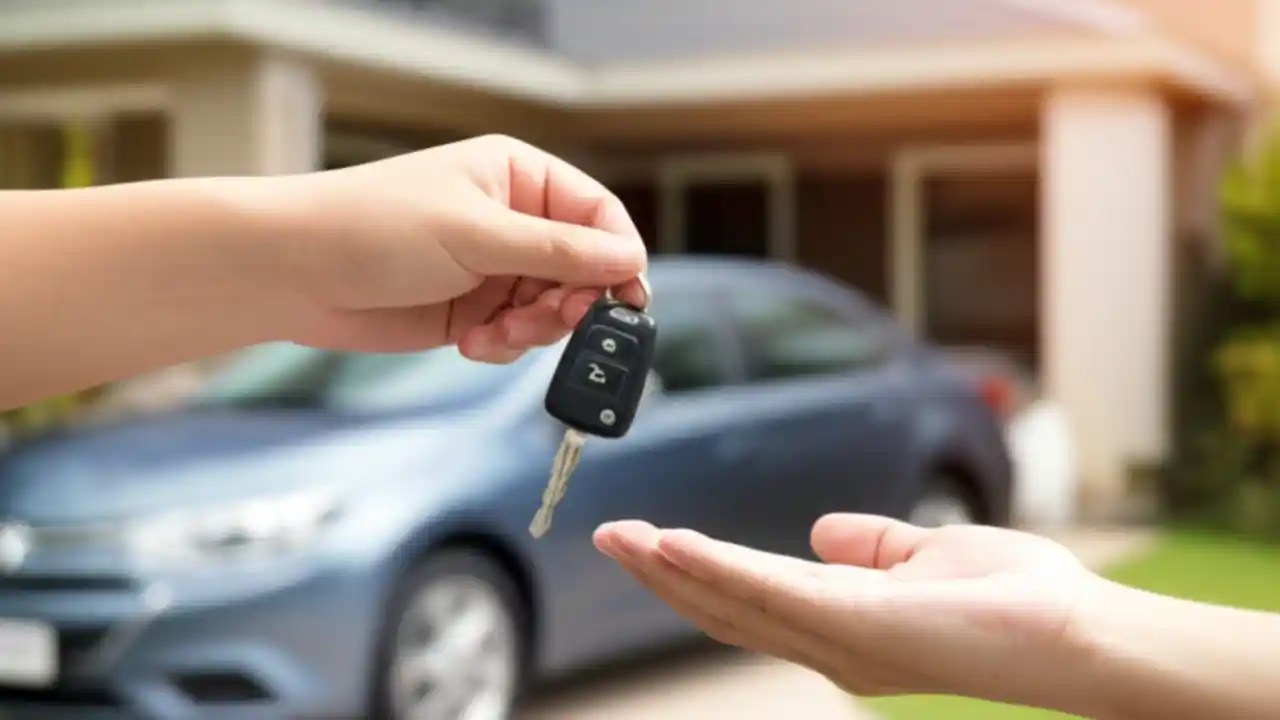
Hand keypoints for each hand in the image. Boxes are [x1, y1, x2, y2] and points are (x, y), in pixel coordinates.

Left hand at [280, 134, 647, 361]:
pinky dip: (504, 347)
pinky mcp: (472, 313)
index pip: (597, 216)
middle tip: (548, 321)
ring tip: (495, 334)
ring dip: (534, 332)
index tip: (624, 299)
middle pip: (583, 271)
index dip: (617, 257)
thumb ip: (558, 251)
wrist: (293, 273)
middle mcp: (513, 222)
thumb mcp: (476, 233)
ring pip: (553, 311)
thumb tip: (631, 261)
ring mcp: (493, 270)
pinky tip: (471, 345)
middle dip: (571, 304)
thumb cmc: (373, 227)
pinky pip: (517, 337)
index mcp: (519, 178)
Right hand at [595, 516, 1107, 715]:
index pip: (752, 602)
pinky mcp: (858, 621)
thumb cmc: (1019, 600)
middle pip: (726, 610)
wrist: (1079, 633)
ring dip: (671, 570)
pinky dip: (715, 567)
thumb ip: (870, 544)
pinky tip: (673, 543)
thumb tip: (821, 528)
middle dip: (662, 577)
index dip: (696, 576)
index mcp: (841, 629)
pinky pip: (770, 591)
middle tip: (608, 539)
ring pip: (734, 603)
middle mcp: (829, 646)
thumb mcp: (927, 555)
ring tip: (621, 538)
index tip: (650, 542)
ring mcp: (840, 639)